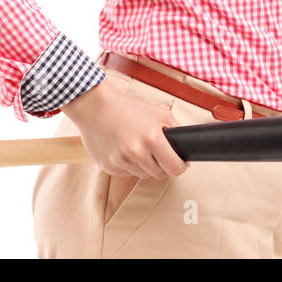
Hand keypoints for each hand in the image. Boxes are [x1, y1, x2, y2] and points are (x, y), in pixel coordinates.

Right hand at [62, 79, 190, 180]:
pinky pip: (126, 173)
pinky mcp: (108, 166)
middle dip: (161, 165)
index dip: (179, 167)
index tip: (179, 164)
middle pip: (159, 175)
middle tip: (156, 152)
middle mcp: (136, 151)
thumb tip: (185, 147)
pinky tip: (123, 149)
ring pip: (142, 175)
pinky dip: (128, 165)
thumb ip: (175, 130)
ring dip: (144, 165)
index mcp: (152, 138)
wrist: (96, 106)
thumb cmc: (128, 107)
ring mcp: (120, 160)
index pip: (174, 168)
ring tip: (137, 146)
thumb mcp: (158, 112)